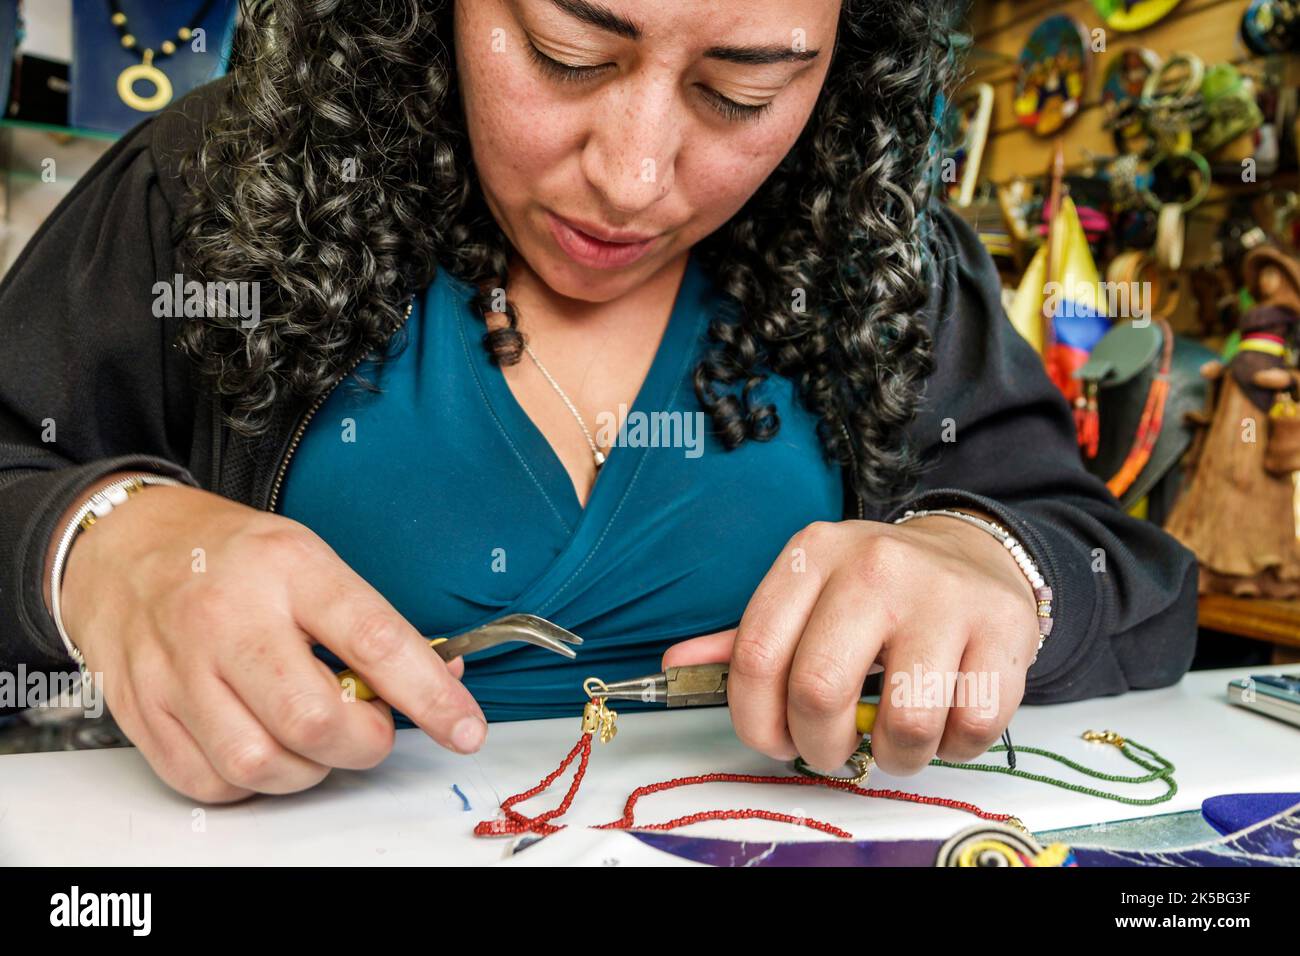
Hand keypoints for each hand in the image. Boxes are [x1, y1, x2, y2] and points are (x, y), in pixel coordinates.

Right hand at [53, 476, 486, 802]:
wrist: (122, 547)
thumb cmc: (231, 556)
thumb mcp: (311, 557)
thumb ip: (373, 622)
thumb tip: (444, 678)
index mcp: (289, 568)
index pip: (375, 640)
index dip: (430, 696)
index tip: (465, 728)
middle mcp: (230, 617)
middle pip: (313, 720)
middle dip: (364, 744)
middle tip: (370, 731)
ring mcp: (178, 667)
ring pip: (260, 763)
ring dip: (307, 769)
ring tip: (312, 739)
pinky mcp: (142, 709)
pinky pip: (209, 781)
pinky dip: (251, 781)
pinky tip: (260, 744)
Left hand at [662, 514, 1039, 775]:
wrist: (973, 553)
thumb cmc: (876, 590)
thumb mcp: (805, 594)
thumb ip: (745, 638)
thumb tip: (677, 668)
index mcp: (811, 554)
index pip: (756, 656)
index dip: (757, 721)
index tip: (775, 740)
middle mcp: (874, 565)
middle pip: (819, 691)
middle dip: (819, 746)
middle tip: (833, 748)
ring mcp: (942, 595)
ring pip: (903, 721)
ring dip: (892, 756)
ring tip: (891, 739)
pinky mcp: (1001, 628)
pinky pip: (970, 726)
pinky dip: (952, 747)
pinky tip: (942, 721)